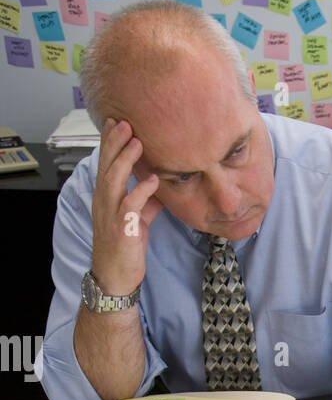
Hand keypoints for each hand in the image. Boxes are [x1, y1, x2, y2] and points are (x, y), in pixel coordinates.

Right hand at [90, 117, 163, 296]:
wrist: (115, 277)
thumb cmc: (125, 248)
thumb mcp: (137, 220)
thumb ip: (146, 201)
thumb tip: (160, 185)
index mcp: (105, 198)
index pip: (105, 164)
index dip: (110, 143)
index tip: (117, 122)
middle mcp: (104, 202)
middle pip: (106, 166)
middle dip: (115, 143)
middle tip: (125, 122)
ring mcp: (111, 215)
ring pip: (114, 180)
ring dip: (126, 160)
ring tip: (138, 142)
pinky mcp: (123, 229)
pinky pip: (131, 205)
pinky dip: (143, 191)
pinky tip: (154, 180)